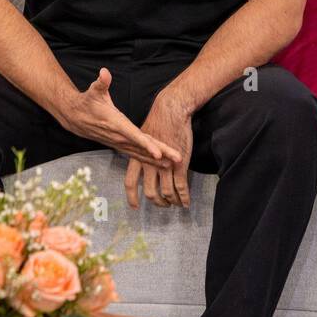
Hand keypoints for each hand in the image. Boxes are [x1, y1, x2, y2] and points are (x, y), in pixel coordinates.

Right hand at [61, 68, 181, 168]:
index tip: (158, 153)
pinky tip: (161, 163)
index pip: (134, 136)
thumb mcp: (94, 90)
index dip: (146, 144)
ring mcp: (120, 143)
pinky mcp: (120, 145)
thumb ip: (101, 83)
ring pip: (141, 153)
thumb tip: (104, 72)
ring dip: (158, 160)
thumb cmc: (88, 102)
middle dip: (161, 153)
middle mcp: (119, 136)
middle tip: (178, 158)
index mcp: (116, 123)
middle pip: (143, 147)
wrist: (76, 118)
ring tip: (175, 164)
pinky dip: (148, 160)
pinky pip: (137, 154)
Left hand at [125, 89, 193, 209]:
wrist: (171, 110)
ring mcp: (164, 165)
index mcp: (137, 157)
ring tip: (176, 203)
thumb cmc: (158, 121)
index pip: (130, 182)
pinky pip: (181, 187)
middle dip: (158, 202)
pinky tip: (186, 203)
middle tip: (164, 204)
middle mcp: (149, 164)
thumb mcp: (142, 137)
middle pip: (150, 192)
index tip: (135, 207)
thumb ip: (141, 152)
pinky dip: (184, 197)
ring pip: (166, 192)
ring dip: (172, 201)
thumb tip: (142, 162)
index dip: (132, 196)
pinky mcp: (179, 164)